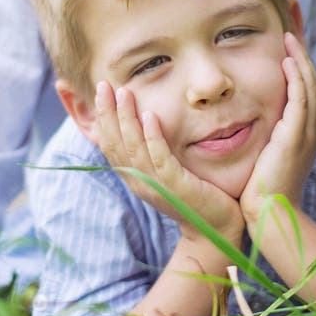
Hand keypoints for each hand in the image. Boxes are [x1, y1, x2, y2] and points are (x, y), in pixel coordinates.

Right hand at [95, 81, 243, 243]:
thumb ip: (153, 150)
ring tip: (124, 92)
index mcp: (133, 177)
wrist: (215, 230)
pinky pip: (159, 158)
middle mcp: (138, 181)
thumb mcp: (166, 171)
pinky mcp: (175, 187)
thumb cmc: (193, 195)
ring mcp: (155, 185)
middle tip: (103, 85)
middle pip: (115, 143)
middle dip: (107, 112)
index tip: (100, 90)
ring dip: (126, 118)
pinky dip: (152, 136)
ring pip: (133, 148)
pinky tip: (151, 115)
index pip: (109, 143)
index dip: (102, 117)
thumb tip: (145, 120)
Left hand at [240, 33, 315, 223]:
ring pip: (310, 86)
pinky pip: (301, 100)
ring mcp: (307, 133)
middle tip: (292, 29)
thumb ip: (261, 137)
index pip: (304, 89)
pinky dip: (297, 78)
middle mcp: (310, 129)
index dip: (298, 64)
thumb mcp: (263, 156)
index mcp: (302, 133)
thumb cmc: (261, 191)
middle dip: (302, 53)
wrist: (271, 217)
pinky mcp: (297, 138)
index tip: (288, 42)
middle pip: (311, 81)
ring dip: (300, 58)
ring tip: (290, 36)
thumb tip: (245, 122)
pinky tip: (288, 60)